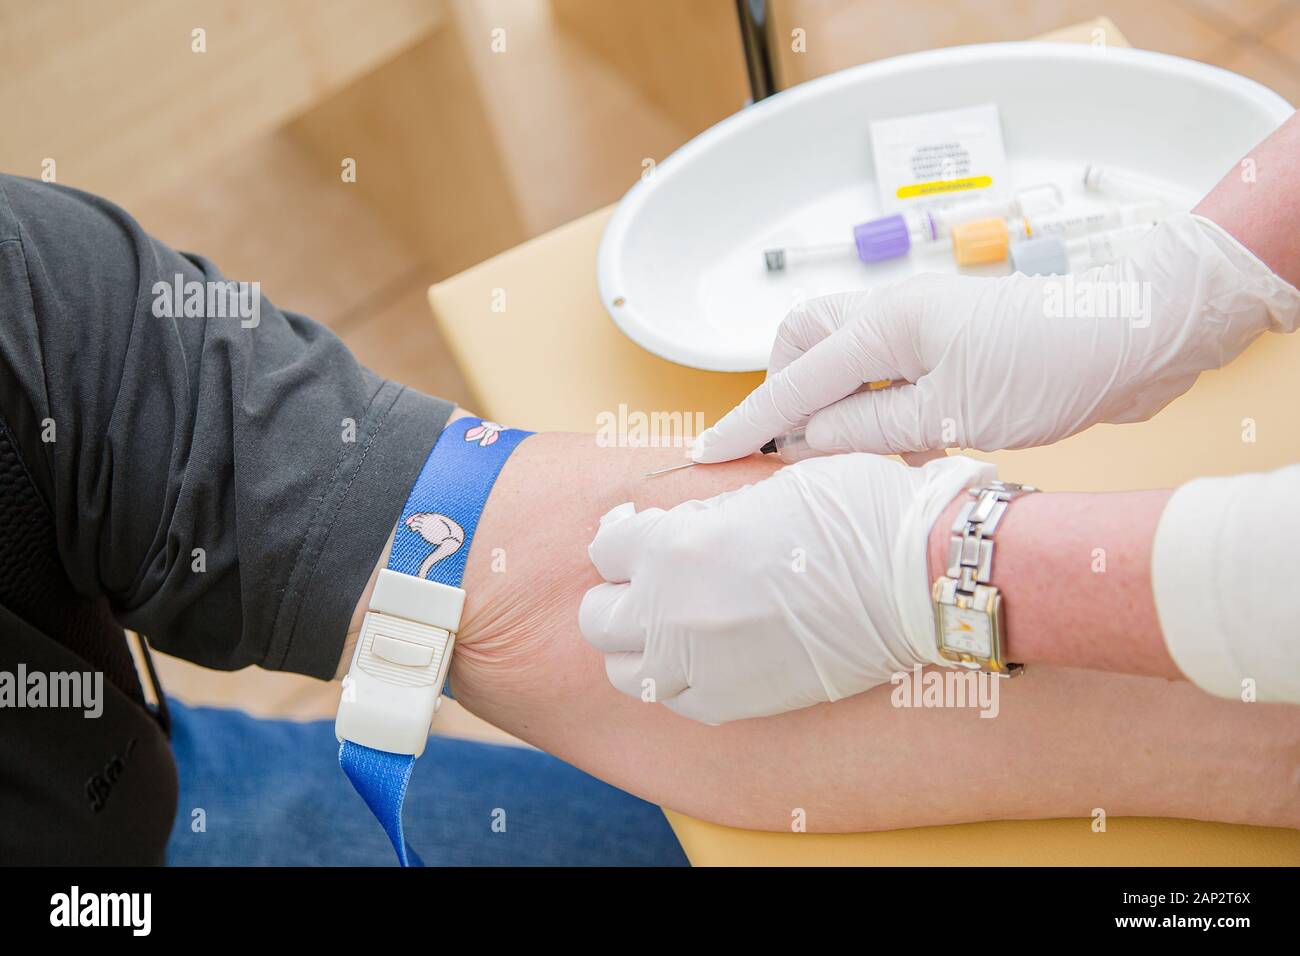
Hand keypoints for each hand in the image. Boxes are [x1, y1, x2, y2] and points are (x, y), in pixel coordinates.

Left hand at [578, 452, 994, 723]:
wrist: (918, 578)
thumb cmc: (856, 513)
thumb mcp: (766, 487)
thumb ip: (706, 510)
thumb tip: (677, 523)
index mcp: (677, 545)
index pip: (606, 547)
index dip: (625, 538)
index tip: (640, 537)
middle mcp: (674, 610)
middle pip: (598, 616)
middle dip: (618, 595)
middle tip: (648, 584)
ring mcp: (701, 664)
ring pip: (624, 669)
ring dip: (638, 645)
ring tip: (671, 627)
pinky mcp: (734, 702)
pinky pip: (676, 700)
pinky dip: (680, 679)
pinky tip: (708, 657)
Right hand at [692, 212, 1299, 461]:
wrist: (1135, 339)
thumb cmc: (1048, 369)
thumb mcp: (949, 412)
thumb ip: (866, 426)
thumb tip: (804, 438)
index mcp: (884, 325)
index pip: (795, 381)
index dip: (750, 423)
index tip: (706, 454)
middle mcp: (892, 315)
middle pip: (805, 342)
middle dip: (790, 389)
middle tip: (804, 444)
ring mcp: (920, 325)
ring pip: (845, 358)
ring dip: (839, 404)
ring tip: (868, 453)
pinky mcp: (947, 345)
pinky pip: (884, 373)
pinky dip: (878, 407)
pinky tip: (907, 443)